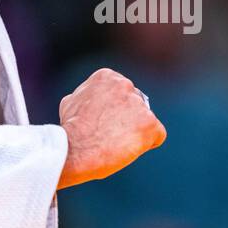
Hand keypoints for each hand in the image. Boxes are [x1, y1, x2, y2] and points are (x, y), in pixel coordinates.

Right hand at [57, 68, 165, 188]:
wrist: (74, 149)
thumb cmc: (70, 131)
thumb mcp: (72, 102)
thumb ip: (88, 96)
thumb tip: (90, 99)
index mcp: (107, 77)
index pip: (122, 93)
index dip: (114, 112)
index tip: (102, 123)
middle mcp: (126, 85)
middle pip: (136, 105)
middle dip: (126, 121)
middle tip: (110, 136)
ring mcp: (139, 104)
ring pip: (145, 121)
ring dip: (135, 133)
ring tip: (115, 144)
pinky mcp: (149, 123)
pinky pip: (157, 135)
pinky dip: (146, 144)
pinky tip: (129, 149)